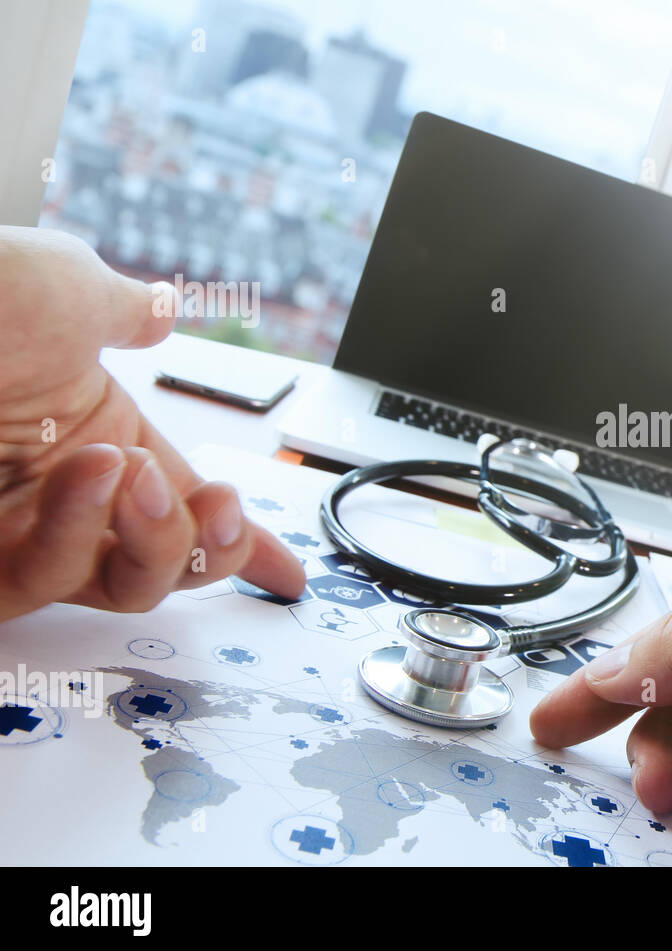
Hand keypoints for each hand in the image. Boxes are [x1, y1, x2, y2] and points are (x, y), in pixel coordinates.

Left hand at [0, 226, 305, 620]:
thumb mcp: (67, 285)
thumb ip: (127, 311)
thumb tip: (161, 308)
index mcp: (103, 439)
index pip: (188, 508)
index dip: (242, 547)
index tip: (289, 579)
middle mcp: (66, 495)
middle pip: (168, 567)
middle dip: (209, 546)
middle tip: (212, 503)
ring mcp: (14, 528)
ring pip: (117, 589)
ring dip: (148, 539)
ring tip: (128, 471)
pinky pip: (34, 586)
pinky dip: (76, 534)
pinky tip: (86, 472)